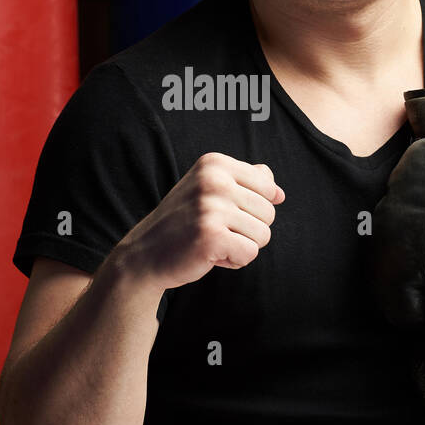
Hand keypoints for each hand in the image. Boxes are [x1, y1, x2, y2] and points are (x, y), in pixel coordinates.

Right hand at [113, 152, 284, 291]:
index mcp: (215, 163)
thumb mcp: (209, 191)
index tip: (221, 212)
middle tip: (214, 230)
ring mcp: (211, 207)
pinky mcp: (212, 236)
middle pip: (269, 212)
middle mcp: (214, 180)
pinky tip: (211, 255)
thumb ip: (245, 183)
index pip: (268, 187)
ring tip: (212, 241)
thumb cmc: (184, 223)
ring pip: (263, 235)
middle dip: (248, 229)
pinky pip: (250, 253)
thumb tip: (279, 192)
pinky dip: (234, 261)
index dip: (251, 209)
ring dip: (241, 246)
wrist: (145, 254)